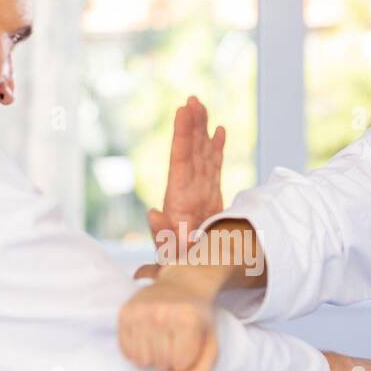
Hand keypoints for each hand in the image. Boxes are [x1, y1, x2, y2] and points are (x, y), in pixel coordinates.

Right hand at [118, 269, 219, 370]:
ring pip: (141, 361)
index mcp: (187, 320)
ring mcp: (141, 312)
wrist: (181, 286)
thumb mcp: (211, 342)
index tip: (187, 349)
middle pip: (161, 365)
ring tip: (160, 342)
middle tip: (173, 344)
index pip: (180, 367)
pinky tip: (147, 338)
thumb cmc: (196, 318)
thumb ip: (204, 370)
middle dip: (169, 362)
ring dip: (152, 358)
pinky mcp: (125, 313)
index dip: (184, 364)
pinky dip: (137, 351)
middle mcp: (162, 313)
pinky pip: (126, 351)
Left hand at [147, 96, 224, 253]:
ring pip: (201, 154)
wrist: (195, 271)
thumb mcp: (171, 252)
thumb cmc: (181, 264)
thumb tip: (151, 212)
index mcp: (178, 198)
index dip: (182, 136)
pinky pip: (214, 166)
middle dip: (191, 126)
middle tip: (192, 99)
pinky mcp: (209, 195)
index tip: (183, 113)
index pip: (180, 160)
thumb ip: (162, 234)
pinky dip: (216, 148)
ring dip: (202, 131)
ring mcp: (198, 190)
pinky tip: (219, 130)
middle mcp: (187, 190)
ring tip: (202, 106)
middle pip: (190, 151)